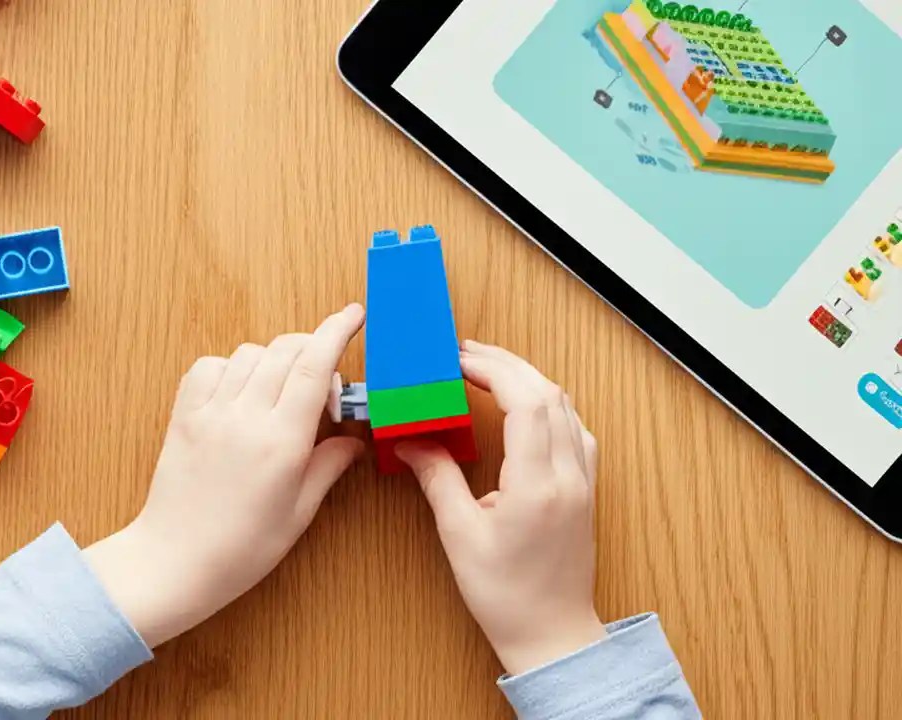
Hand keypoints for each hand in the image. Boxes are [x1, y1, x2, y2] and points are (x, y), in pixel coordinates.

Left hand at [84, 305, 366, 647]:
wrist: (175, 562)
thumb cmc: (241, 549)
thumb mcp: (299, 512)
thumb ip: (328, 466)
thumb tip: (353, 440)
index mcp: (281, 441)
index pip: (314, 366)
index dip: (337, 332)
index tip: (353, 315)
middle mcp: (244, 417)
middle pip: (285, 351)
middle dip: (312, 348)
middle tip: (324, 385)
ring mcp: (210, 413)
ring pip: (248, 353)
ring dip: (273, 360)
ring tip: (280, 394)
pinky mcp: (183, 417)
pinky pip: (208, 367)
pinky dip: (229, 367)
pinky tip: (239, 393)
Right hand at [396, 340, 603, 675]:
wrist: (551, 634)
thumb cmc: (506, 595)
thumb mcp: (460, 535)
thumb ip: (437, 478)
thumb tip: (411, 441)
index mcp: (538, 485)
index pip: (525, 403)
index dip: (493, 370)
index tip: (459, 360)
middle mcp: (569, 476)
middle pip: (548, 394)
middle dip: (507, 364)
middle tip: (467, 355)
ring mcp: (583, 482)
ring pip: (566, 407)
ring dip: (530, 380)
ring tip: (490, 372)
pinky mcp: (586, 490)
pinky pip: (576, 429)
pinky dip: (550, 405)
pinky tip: (526, 408)